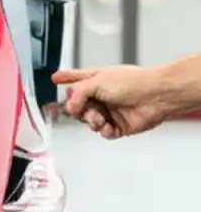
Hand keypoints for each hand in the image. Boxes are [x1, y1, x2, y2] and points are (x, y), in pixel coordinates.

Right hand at [53, 65, 174, 138]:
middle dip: (79, 110)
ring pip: (89, 121)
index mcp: (96, 80)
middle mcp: (102, 96)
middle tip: (83, 110)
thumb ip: (77, 94)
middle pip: (78, 107)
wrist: (156, 96)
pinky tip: (108, 126)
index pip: (76, 79)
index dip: (65, 78)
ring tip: (100, 119)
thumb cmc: (134, 82)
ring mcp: (110, 111)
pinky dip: (104, 131)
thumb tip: (69, 107)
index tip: (55, 79)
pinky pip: (103, 133)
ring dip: (92, 121)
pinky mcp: (119, 125)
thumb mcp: (96, 81)